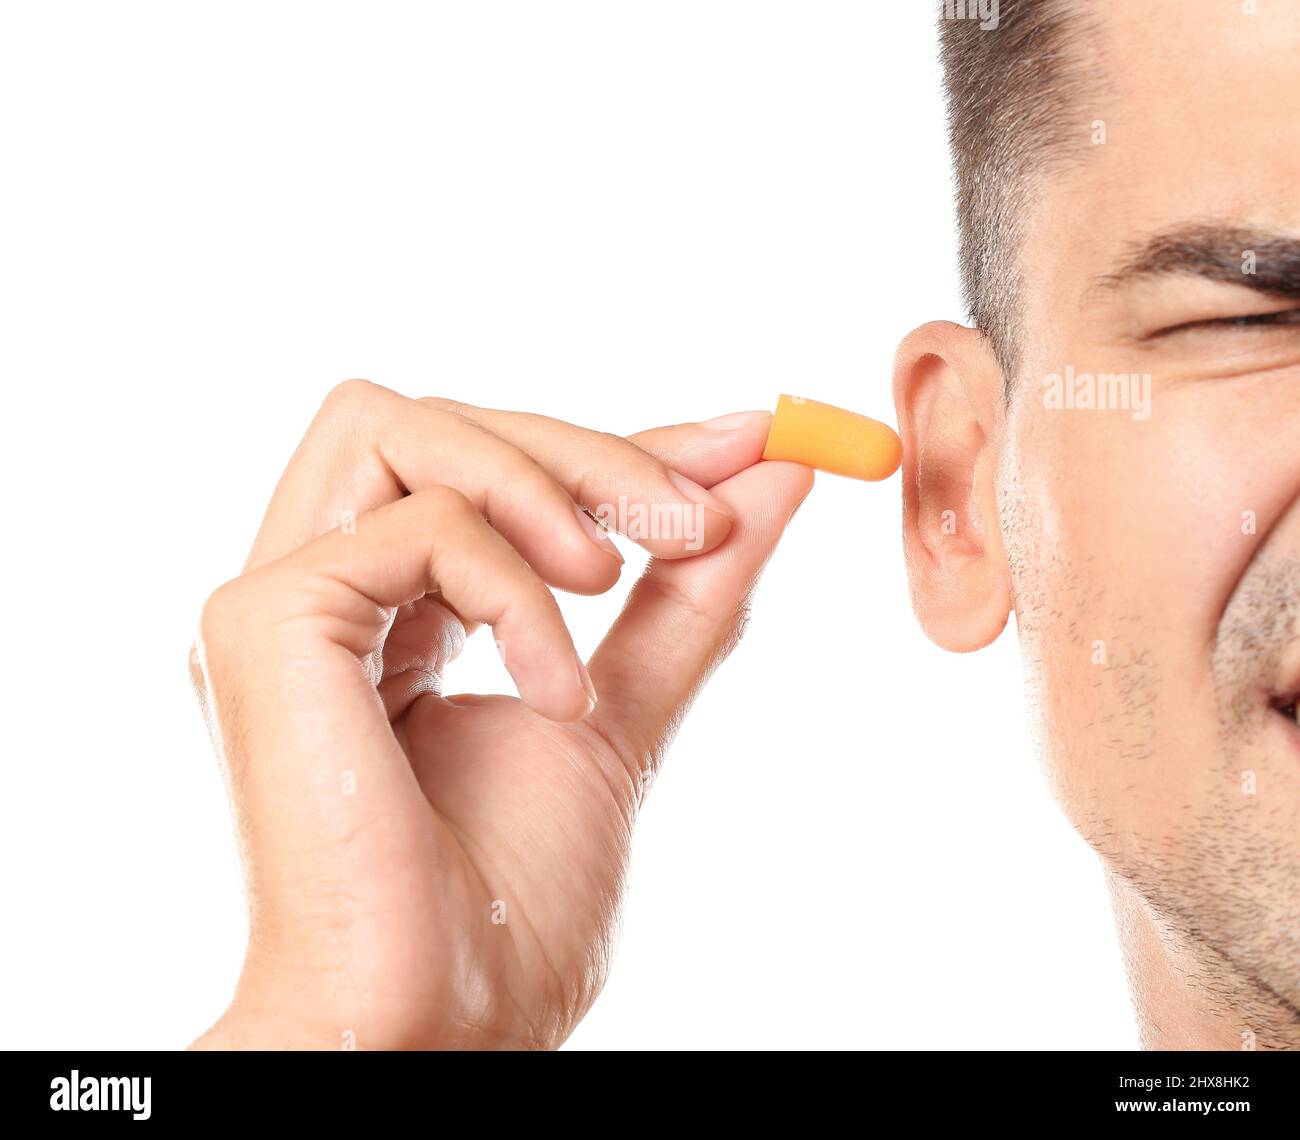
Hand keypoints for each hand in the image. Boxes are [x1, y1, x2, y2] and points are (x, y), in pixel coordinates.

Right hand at [189, 380, 811, 1048]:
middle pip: (437, 421)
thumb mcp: (621, 712)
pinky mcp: (264, 621)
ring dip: (545, 486)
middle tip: (698, 516)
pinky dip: (517, 592)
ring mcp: (278, 602)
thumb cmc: (506, 906)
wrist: (433, 1027)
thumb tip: (773, 478)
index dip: (614, 444)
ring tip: (614, 584)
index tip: (744, 442)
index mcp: (381, 617)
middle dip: (584, 449)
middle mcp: (317, 593)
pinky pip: (420, 528)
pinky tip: (555, 692)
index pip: (489, 473)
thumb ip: (686, 594)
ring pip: (405, 430)